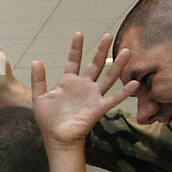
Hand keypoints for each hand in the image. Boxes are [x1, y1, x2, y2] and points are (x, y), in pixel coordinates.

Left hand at [31, 32, 137, 148]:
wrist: (57, 138)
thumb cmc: (48, 120)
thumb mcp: (40, 97)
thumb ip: (39, 80)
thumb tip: (36, 61)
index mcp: (69, 82)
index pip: (74, 61)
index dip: (76, 48)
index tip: (79, 33)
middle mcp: (83, 86)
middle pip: (95, 64)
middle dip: (101, 50)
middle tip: (108, 35)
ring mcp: (92, 96)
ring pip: (108, 77)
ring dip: (117, 65)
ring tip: (126, 52)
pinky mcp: (98, 108)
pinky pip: (113, 98)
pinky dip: (124, 91)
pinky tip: (134, 82)